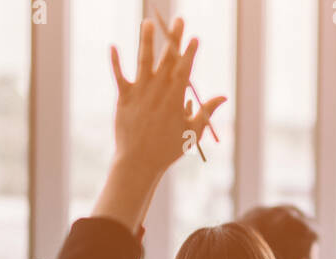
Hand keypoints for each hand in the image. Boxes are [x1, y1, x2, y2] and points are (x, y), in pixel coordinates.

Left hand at [109, 18, 224, 180]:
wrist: (139, 162)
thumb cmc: (168, 150)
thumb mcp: (193, 132)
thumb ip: (207, 111)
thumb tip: (223, 97)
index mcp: (176, 97)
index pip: (185, 68)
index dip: (190, 52)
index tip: (195, 38)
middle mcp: (158, 90)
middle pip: (168, 58)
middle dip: (174, 38)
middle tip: (178, 20)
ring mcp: (140, 92)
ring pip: (144, 60)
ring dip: (147, 40)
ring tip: (148, 23)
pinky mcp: (124, 97)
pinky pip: (119, 75)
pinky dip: (115, 62)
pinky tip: (112, 46)